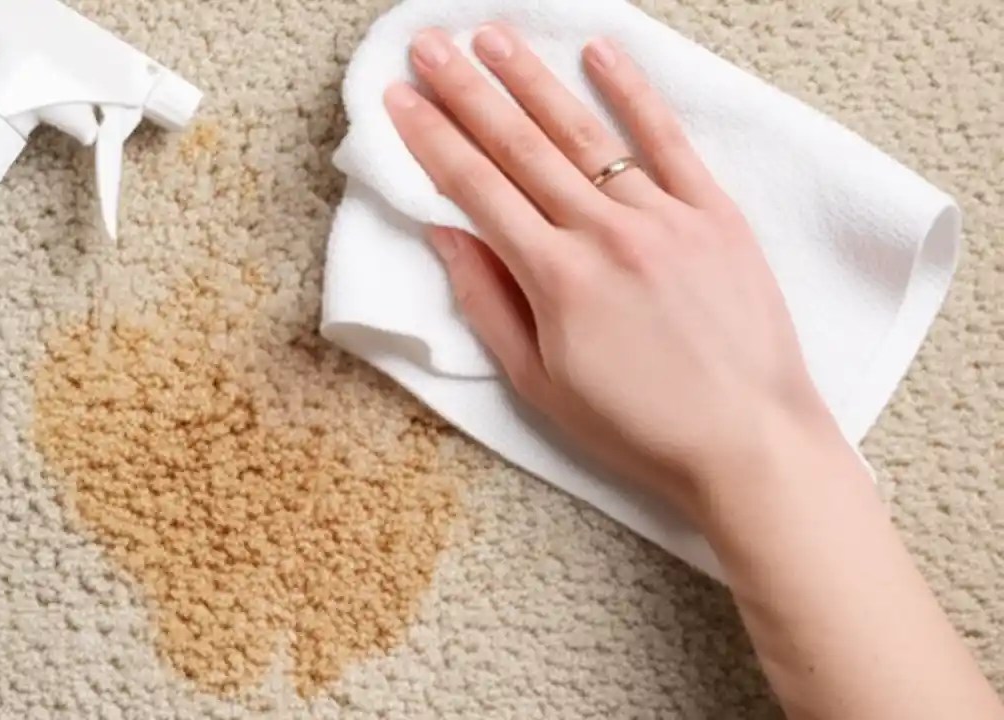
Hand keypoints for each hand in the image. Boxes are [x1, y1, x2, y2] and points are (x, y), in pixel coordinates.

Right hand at [383, 25, 837, 518]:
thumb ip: (488, 304)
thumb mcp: (539, 384)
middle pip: (519, 147)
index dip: (431, 138)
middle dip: (466, 91)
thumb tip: (446, 236)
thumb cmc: (637, 426)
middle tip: (428, 45)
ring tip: (491, 36)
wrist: (748, 442)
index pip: (476, 190)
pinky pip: (668, 141)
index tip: (400, 98)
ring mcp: (663, 218)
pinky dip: (633, 93)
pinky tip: (599, 52)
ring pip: (583, 134)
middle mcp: (604, 235)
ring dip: (531, 79)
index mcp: (555, 280)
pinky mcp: (715, 215)